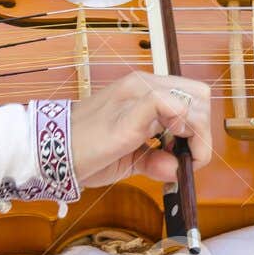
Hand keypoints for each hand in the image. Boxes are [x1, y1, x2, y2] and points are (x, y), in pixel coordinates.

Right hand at [66, 73, 212, 186]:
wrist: (50, 154)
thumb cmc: (86, 153)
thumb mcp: (131, 159)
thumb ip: (157, 161)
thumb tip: (178, 169)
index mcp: (144, 91)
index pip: (193, 97)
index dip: (200, 128)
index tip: (188, 155)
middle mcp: (142, 85)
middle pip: (200, 96)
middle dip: (202, 132)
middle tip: (186, 159)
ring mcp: (136, 94)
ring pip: (192, 99)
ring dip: (195, 134)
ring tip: (176, 159)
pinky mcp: (128, 111)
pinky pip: (167, 102)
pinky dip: (179, 126)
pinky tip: (167, 147)